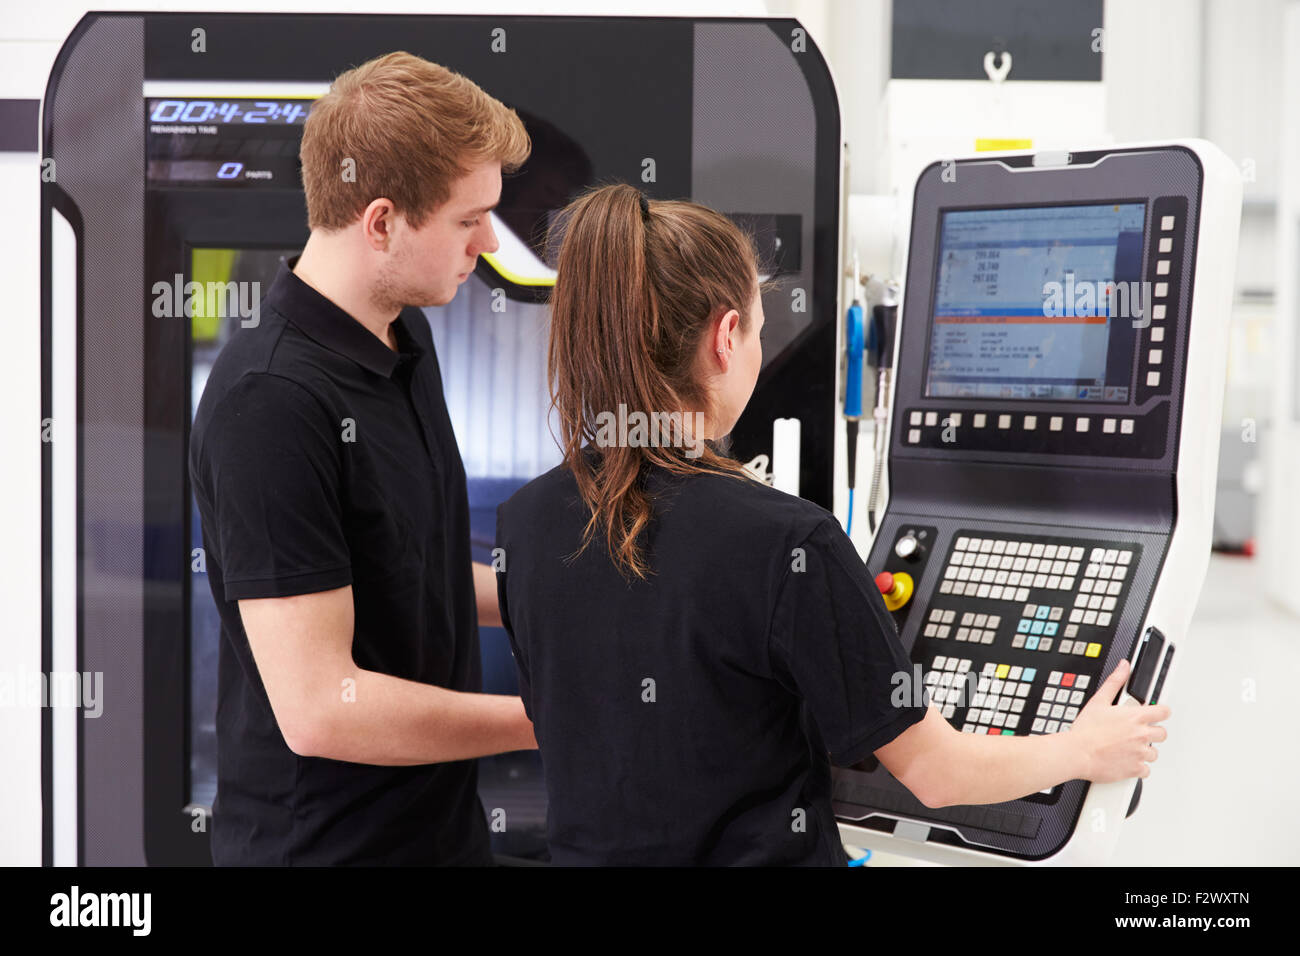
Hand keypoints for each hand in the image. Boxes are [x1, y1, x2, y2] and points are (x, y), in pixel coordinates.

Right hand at [1069, 658, 1170, 782]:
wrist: (1077, 753)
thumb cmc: (1086, 730)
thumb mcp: (1099, 701)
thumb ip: (1115, 681)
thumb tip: (1124, 667)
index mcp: (1135, 717)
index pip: (1164, 712)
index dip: (1160, 712)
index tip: (1156, 714)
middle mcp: (1141, 735)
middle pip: (1162, 734)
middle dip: (1152, 732)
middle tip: (1137, 732)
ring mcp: (1140, 753)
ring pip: (1154, 753)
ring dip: (1144, 750)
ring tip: (1128, 747)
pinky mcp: (1135, 769)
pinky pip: (1146, 770)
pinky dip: (1138, 767)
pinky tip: (1126, 760)